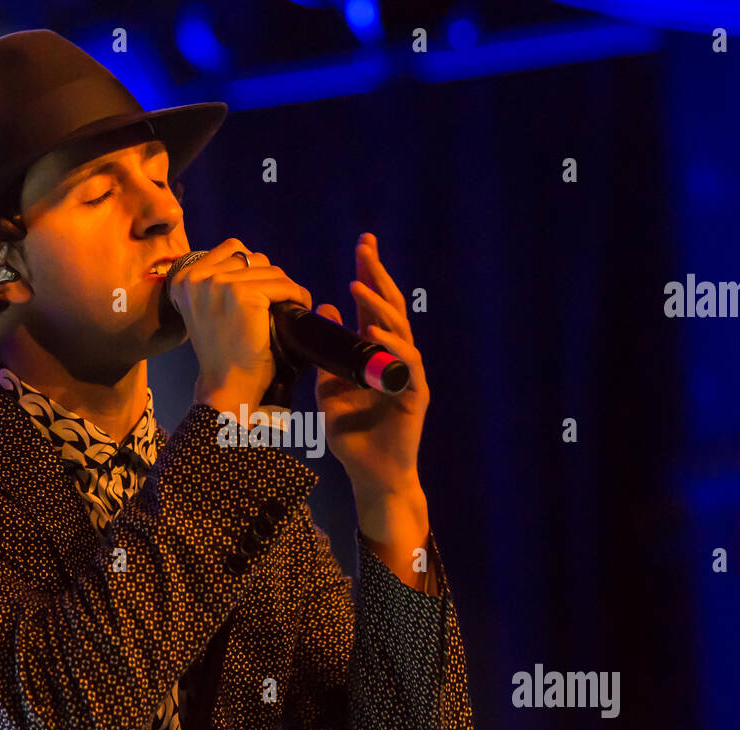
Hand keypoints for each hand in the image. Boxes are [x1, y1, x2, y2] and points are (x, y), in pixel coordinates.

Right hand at [168, 238, 313, 414]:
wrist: (227, 386)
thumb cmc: (224, 354)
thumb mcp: (209, 310)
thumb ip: (219, 283)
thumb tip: (253, 258)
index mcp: (184, 279)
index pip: (231, 248)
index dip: (254, 267)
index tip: (265, 290)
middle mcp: (196, 278)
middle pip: (251, 257)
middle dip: (271, 277)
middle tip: (282, 300)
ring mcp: (218, 284)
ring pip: (269, 269)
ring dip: (286, 286)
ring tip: (292, 304)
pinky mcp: (242, 294)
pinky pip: (282, 284)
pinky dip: (297, 294)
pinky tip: (299, 307)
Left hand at [315, 233, 428, 499]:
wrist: (372, 476)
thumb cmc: (353, 436)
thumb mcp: (328, 390)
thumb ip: (326, 354)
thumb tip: (325, 309)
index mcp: (374, 354)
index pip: (373, 305)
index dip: (369, 274)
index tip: (362, 245)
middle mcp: (394, 359)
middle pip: (391, 308)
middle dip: (378, 275)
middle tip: (365, 246)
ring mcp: (407, 375)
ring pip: (399, 331)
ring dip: (379, 306)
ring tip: (359, 284)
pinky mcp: (414, 395)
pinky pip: (406, 364)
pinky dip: (391, 347)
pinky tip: (374, 333)